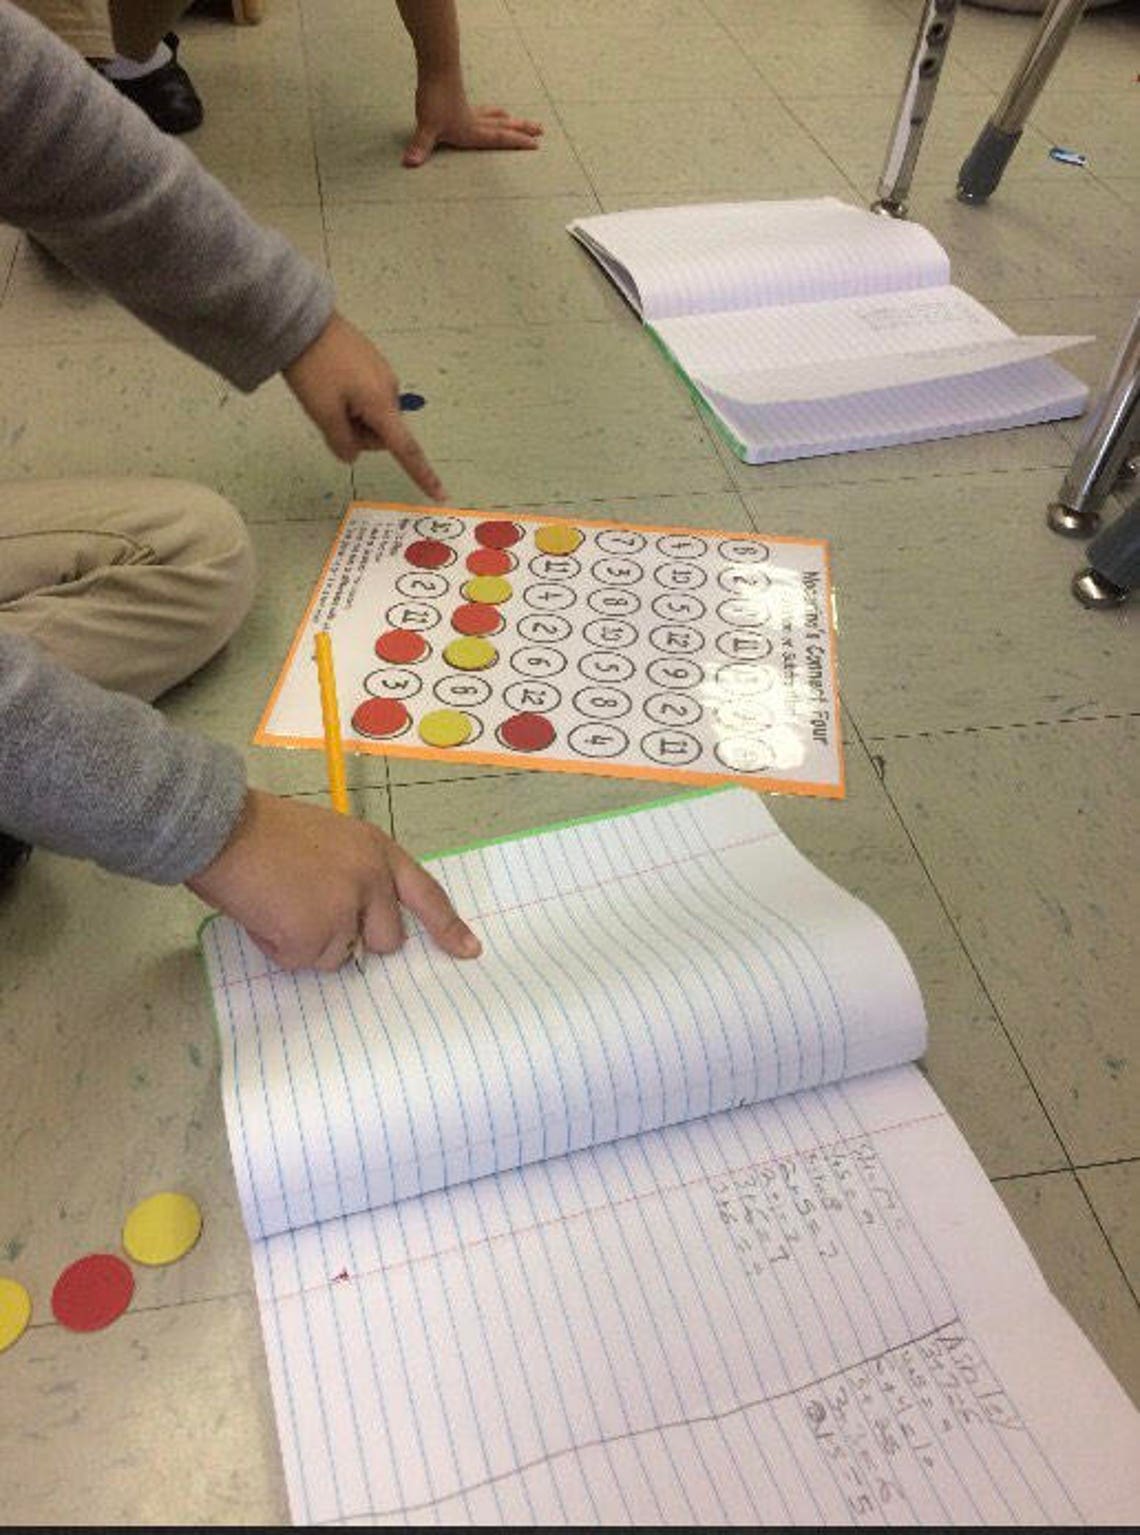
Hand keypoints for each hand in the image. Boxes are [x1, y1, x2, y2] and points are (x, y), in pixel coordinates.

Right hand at [186, 789, 481, 971]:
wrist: (223, 829)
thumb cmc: (265, 831)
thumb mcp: (330, 840)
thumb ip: (353, 874)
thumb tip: (356, 920)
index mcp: (377, 851)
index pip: (426, 893)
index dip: (447, 926)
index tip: (468, 950)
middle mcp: (371, 879)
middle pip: (386, 940)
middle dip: (354, 938)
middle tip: (310, 912)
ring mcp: (346, 908)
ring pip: (338, 956)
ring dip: (307, 942)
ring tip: (278, 903)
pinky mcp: (317, 934)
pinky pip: (302, 961)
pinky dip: (279, 947)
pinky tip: (264, 914)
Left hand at [283, 311, 445, 499]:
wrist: (304, 321)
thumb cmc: (314, 368)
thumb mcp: (322, 413)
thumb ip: (341, 442)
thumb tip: (353, 455)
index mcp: (381, 404)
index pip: (406, 449)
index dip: (422, 474)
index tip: (440, 495)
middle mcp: (390, 389)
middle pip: (383, 433)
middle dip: (360, 433)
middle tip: (330, 415)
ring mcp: (382, 374)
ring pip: (373, 414)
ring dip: (353, 415)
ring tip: (327, 393)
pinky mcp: (372, 363)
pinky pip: (368, 395)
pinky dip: (352, 399)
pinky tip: (331, 381)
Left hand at [403, 76, 542, 167]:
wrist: (436, 66)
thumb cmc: (434, 98)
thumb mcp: (426, 127)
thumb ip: (421, 146)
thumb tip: (409, 163)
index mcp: (472, 131)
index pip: (499, 138)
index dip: (517, 142)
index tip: (536, 144)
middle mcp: (475, 122)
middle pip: (504, 126)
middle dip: (522, 130)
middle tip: (541, 130)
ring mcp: (469, 110)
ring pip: (496, 117)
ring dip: (509, 120)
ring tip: (520, 120)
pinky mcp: (462, 100)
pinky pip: (483, 110)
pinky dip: (493, 111)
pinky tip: (494, 110)